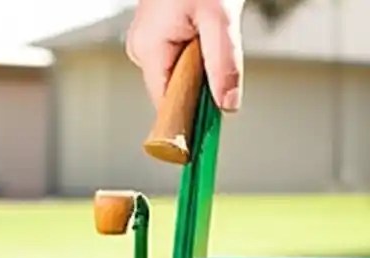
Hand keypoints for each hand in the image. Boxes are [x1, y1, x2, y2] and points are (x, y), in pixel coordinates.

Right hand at [126, 0, 245, 111]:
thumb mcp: (220, 20)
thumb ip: (224, 64)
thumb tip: (226, 104)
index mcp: (149, 48)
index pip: (167, 105)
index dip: (191, 117)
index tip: (212, 125)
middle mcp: (143, 49)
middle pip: (175, 95)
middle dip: (202, 90)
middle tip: (221, 63)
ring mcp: (149, 46)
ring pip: (181, 82)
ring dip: (204, 75)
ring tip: (213, 41)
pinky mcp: (160, 42)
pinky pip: (182, 67)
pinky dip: (201, 64)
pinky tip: (208, 42)